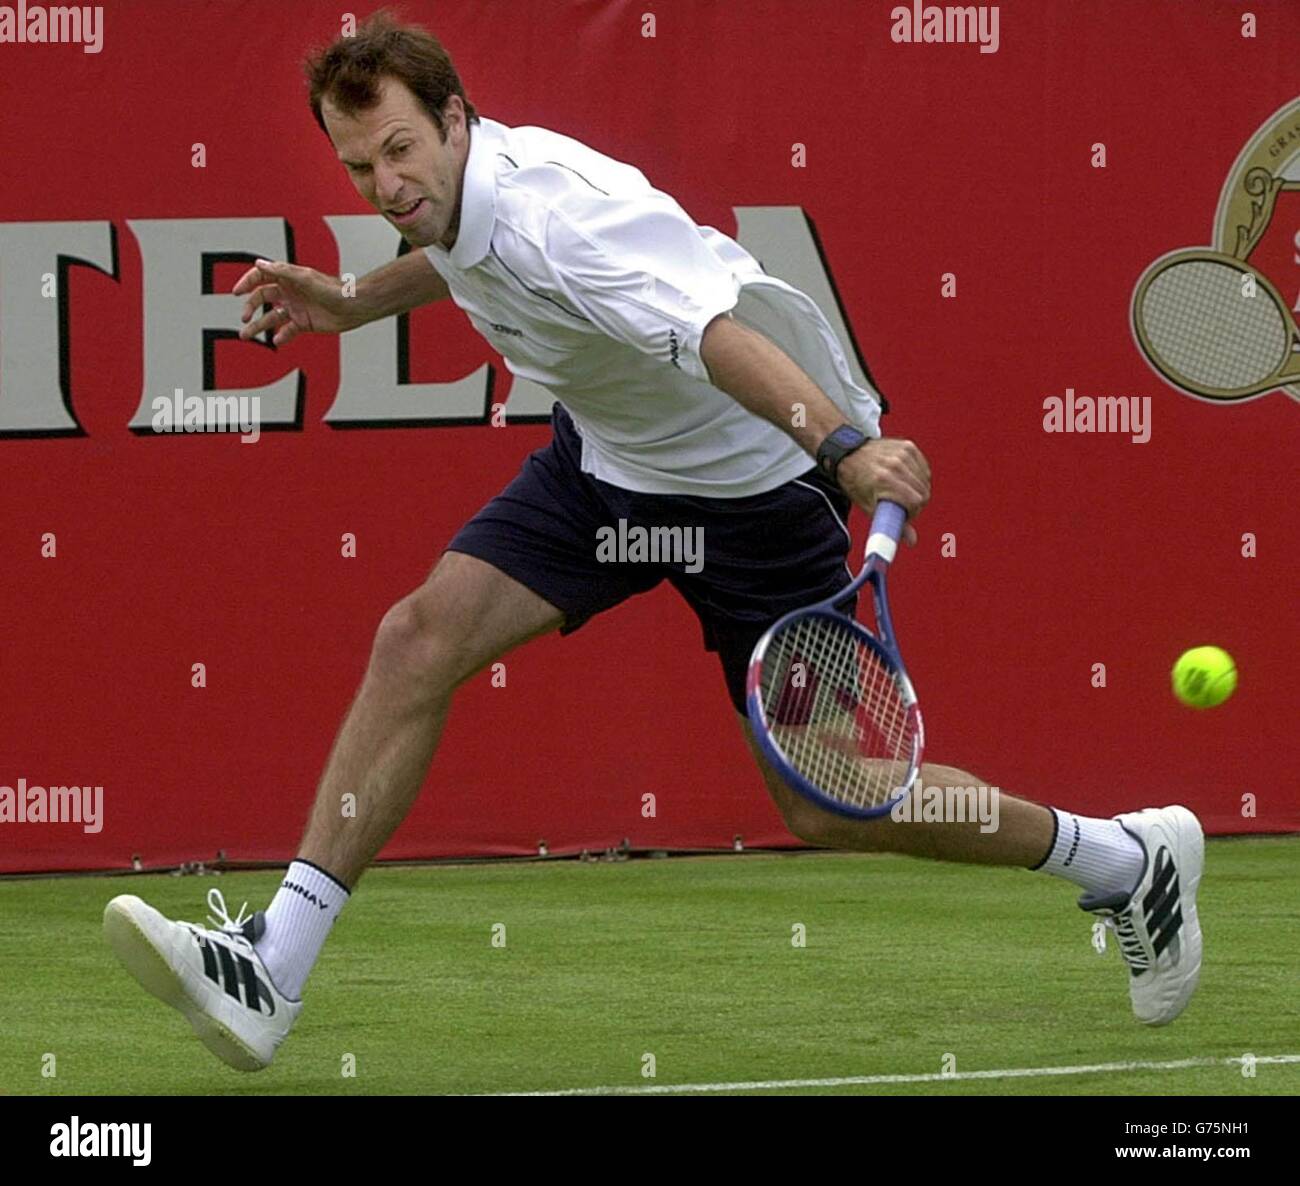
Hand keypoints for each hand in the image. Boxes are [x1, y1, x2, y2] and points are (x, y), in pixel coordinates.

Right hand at [233, 258, 357, 345]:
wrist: (353, 307)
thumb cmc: (333, 289)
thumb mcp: (304, 278)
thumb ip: (281, 271)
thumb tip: (259, 263)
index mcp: (288, 278)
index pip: (261, 277)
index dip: (247, 283)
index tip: (237, 292)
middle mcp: (290, 293)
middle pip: (262, 298)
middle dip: (250, 307)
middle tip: (244, 317)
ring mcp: (296, 308)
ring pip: (271, 317)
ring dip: (258, 326)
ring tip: (245, 335)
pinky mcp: (304, 323)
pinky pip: (287, 331)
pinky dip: (281, 336)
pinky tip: (277, 340)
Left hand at [835, 438, 930, 545]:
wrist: (847, 454)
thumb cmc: (855, 482)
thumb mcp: (868, 506)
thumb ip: (890, 524)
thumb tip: (912, 541)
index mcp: (884, 480)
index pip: (916, 501)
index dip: (913, 512)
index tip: (905, 514)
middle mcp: (895, 465)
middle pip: (923, 492)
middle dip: (917, 503)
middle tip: (904, 505)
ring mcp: (902, 454)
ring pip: (925, 480)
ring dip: (919, 490)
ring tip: (904, 492)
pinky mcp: (908, 446)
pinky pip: (924, 468)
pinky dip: (920, 476)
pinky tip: (907, 480)